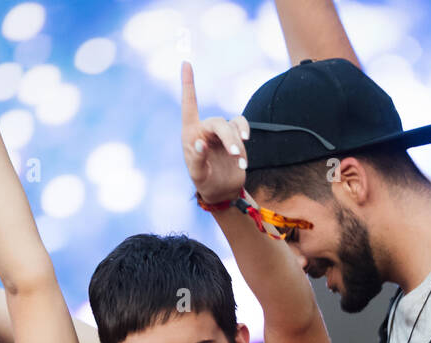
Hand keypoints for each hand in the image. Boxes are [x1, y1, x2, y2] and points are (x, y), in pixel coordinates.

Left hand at [180, 61, 248, 204]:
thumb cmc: (205, 182)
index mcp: (190, 133)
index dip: (188, 84)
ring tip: (240, 161)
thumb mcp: (198, 175)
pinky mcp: (235, 135)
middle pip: (219, 123)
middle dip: (229, 138)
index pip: (189, 104)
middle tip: (235, 154)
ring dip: (237, 141)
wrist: (222, 191)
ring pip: (232, 126)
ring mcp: (221, 132)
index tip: (186, 63)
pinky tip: (243, 158)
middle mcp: (205, 128)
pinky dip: (244, 136)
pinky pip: (241, 127)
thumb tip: (200, 143)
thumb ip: (197, 159)